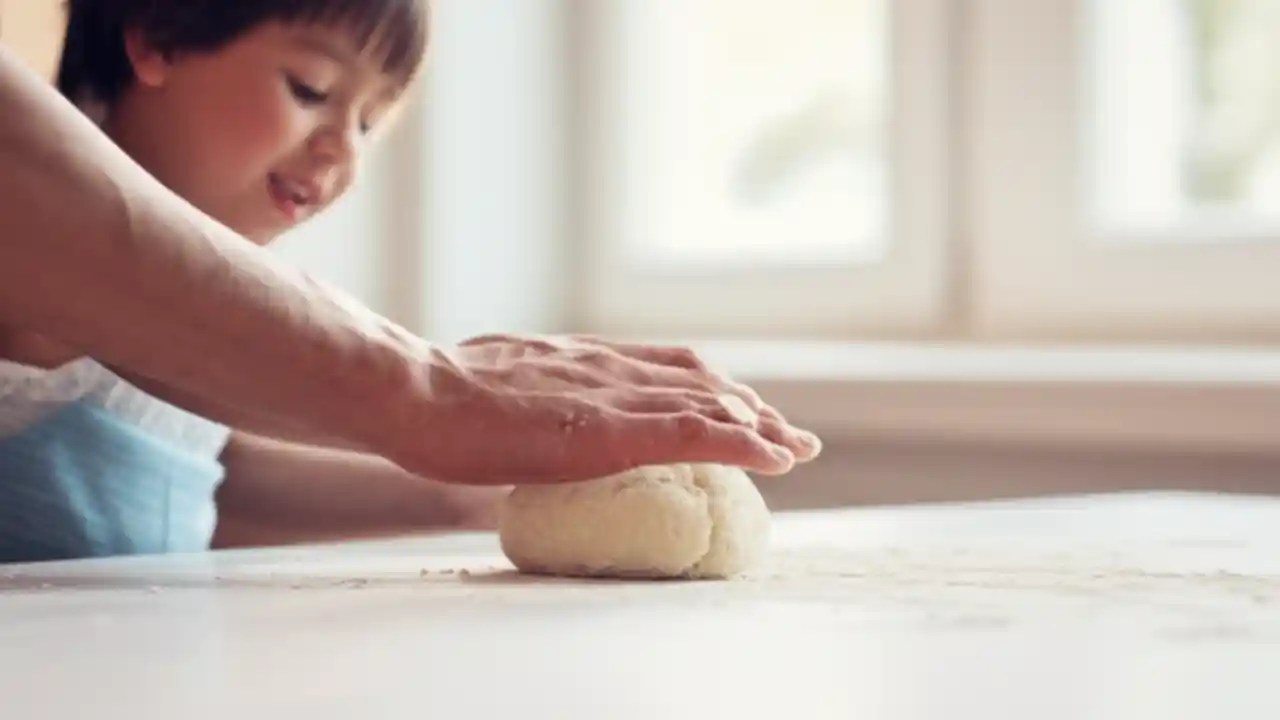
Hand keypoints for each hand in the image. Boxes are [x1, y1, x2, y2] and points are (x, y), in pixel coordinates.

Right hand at [392, 334, 821, 484]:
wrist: (414, 392)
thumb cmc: (433, 398)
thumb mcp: (494, 386)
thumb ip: (526, 401)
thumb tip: (524, 428)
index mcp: (581, 358)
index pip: (665, 365)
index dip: (710, 386)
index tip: (739, 406)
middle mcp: (608, 366)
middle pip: (701, 381)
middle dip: (750, 407)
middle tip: (789, 433)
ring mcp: (613, 394)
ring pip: (709, 403)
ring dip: (761, 425)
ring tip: (797, 447)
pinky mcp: (611, 428)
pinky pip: (696, 433)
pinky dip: (744, 442)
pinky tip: (775, 457)